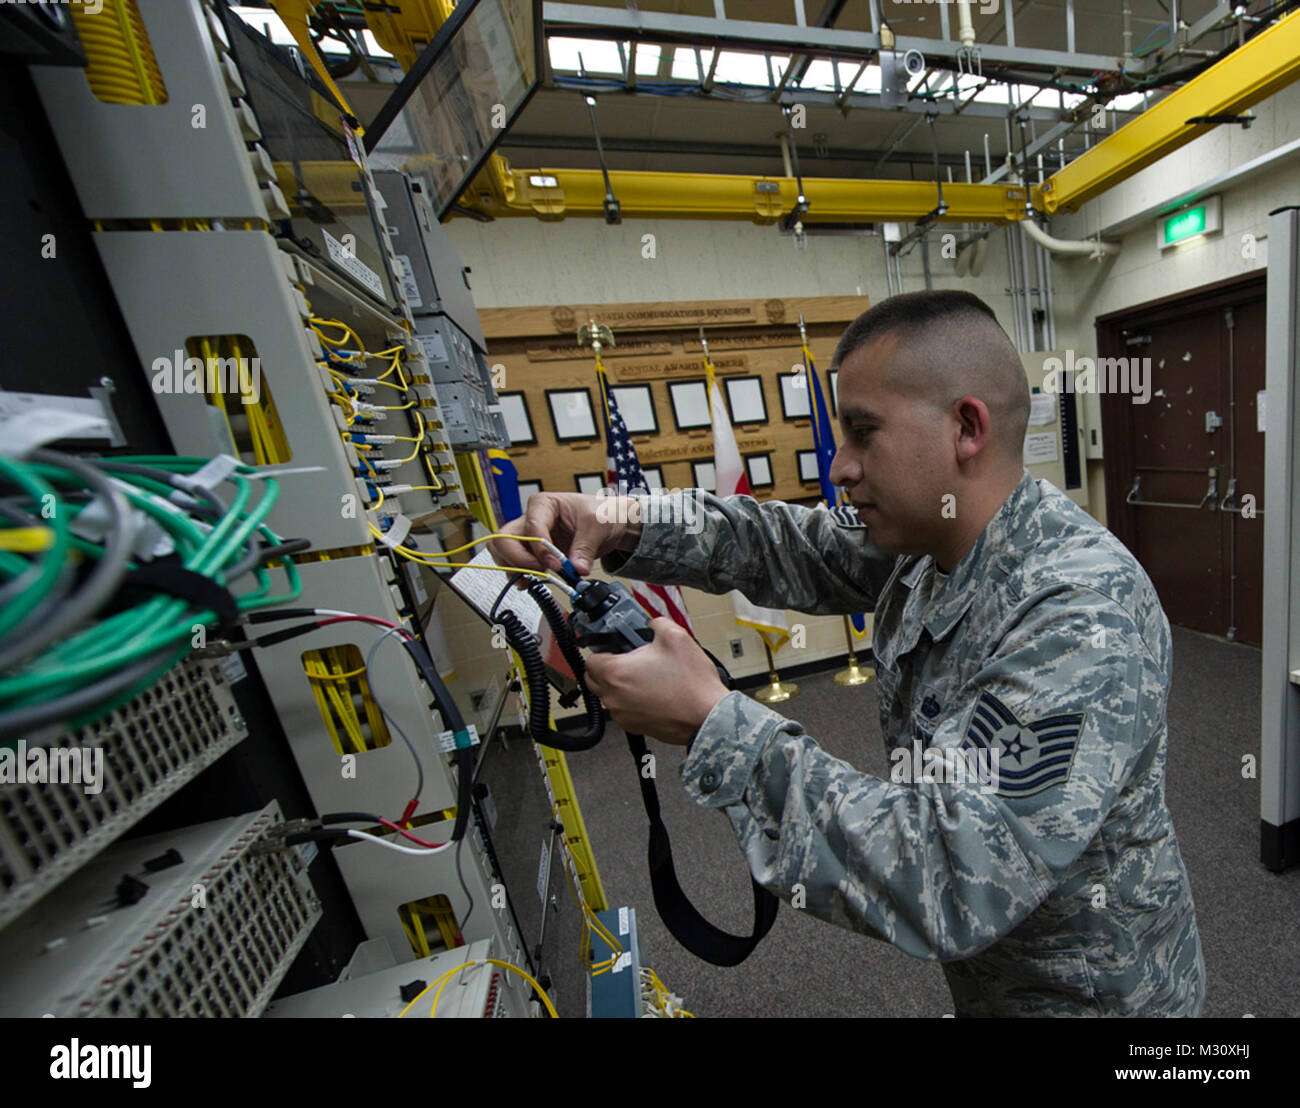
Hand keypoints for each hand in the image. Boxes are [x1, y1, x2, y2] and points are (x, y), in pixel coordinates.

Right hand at [488, 492, 641, 580]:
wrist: (609, 522)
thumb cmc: (600, 513)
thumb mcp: (597, 525)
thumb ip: (585, 548)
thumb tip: (576, 568)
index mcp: (544, 504)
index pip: (531, 527)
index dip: (540, 549)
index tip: (556, 564)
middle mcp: (531, 519)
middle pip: (506, 539)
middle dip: (518, 559)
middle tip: (539, 571)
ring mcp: (529, 537)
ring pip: (504, 552)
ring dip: (515, 568)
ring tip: (532, 580)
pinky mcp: (534, 553)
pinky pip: (515, 563)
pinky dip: (519, 574)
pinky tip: (530, 582)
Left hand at [583, 618, 728, 745]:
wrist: (707, 716)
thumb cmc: (692, 683)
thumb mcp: (675, 637)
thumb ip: (656, 623)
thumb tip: (653, 624)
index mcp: (616, 673)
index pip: (589, 660)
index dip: (601, 650)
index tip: (614, 647)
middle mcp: (613, 697)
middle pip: (594, 680)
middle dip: (606, 669)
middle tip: (628, 660)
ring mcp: (623, 715)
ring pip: (609, 696)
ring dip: (620, 686)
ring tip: (645, 676)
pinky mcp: (635, 728)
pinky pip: (624, 710)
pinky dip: (631, 701)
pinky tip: (653, 693)